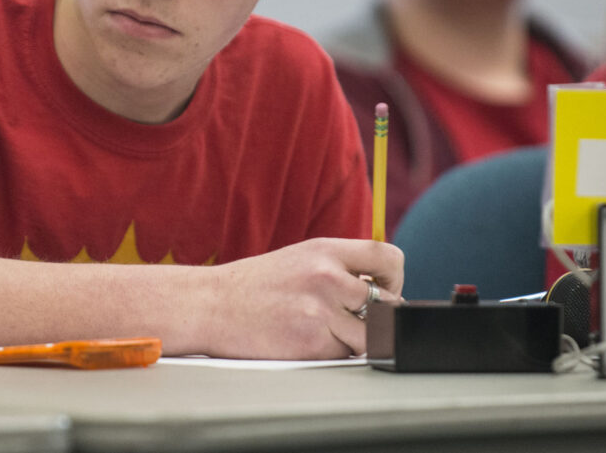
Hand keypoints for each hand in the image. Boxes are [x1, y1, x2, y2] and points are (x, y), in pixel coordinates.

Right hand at [191, 237, 402, 359]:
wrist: (210, 305)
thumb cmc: (254, 286)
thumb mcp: (299, 258)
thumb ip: (339, 268)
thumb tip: (382, 291)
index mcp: (325, 250)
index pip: (388, 257)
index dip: (395, 279)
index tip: (384, 290)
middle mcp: (327, 276)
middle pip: (387, 304)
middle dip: (378, 317)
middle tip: (355, 320)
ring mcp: (320, 310)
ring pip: (371, 335)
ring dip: (356, 339)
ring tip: (326, 330)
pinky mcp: (311, 342)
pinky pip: (344, 355)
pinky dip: (332, 353)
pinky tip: (305, 340)